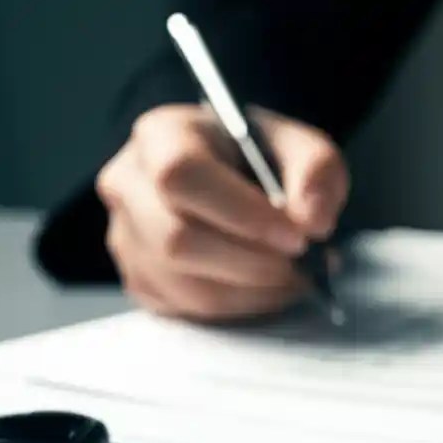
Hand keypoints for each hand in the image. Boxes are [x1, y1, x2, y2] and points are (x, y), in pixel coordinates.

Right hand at [95, 104, 348, 319]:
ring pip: (183, 284)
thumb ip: (316, 172)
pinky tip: (263, 286)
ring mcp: (125, 236)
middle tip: (299, 262)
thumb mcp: (301, 146)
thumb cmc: (260, 158)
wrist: (233, 177)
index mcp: (161, 135)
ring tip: (290, 276)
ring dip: (250, 290)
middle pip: (176, 239)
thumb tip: (312, 221)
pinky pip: (185, 308)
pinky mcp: (139, 279)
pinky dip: (237, 306)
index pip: (181, 175)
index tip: (295, 236)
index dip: (241, 213)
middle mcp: (127, 184)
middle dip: (251, 261)